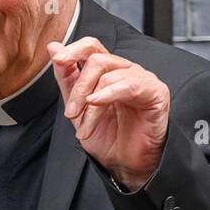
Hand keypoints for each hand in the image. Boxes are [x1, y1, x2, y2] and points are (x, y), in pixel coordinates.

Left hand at [47, 37, 169, 189]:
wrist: (125, 163)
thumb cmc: (107, 137)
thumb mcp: (78, 108)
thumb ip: (67, 78)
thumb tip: (53, 47)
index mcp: (108, 71)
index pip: (91, 46)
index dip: (73, 49)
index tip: (57, 59)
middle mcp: (125, 70)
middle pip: (97, 59)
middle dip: (78, 88)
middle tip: (71, 113)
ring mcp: (142, 79)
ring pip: (109, 75)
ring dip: (90, 103)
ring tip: (85, 126)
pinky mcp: (156, 91)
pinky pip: (130, 84)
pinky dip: (108, 94)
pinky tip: (97, 104)